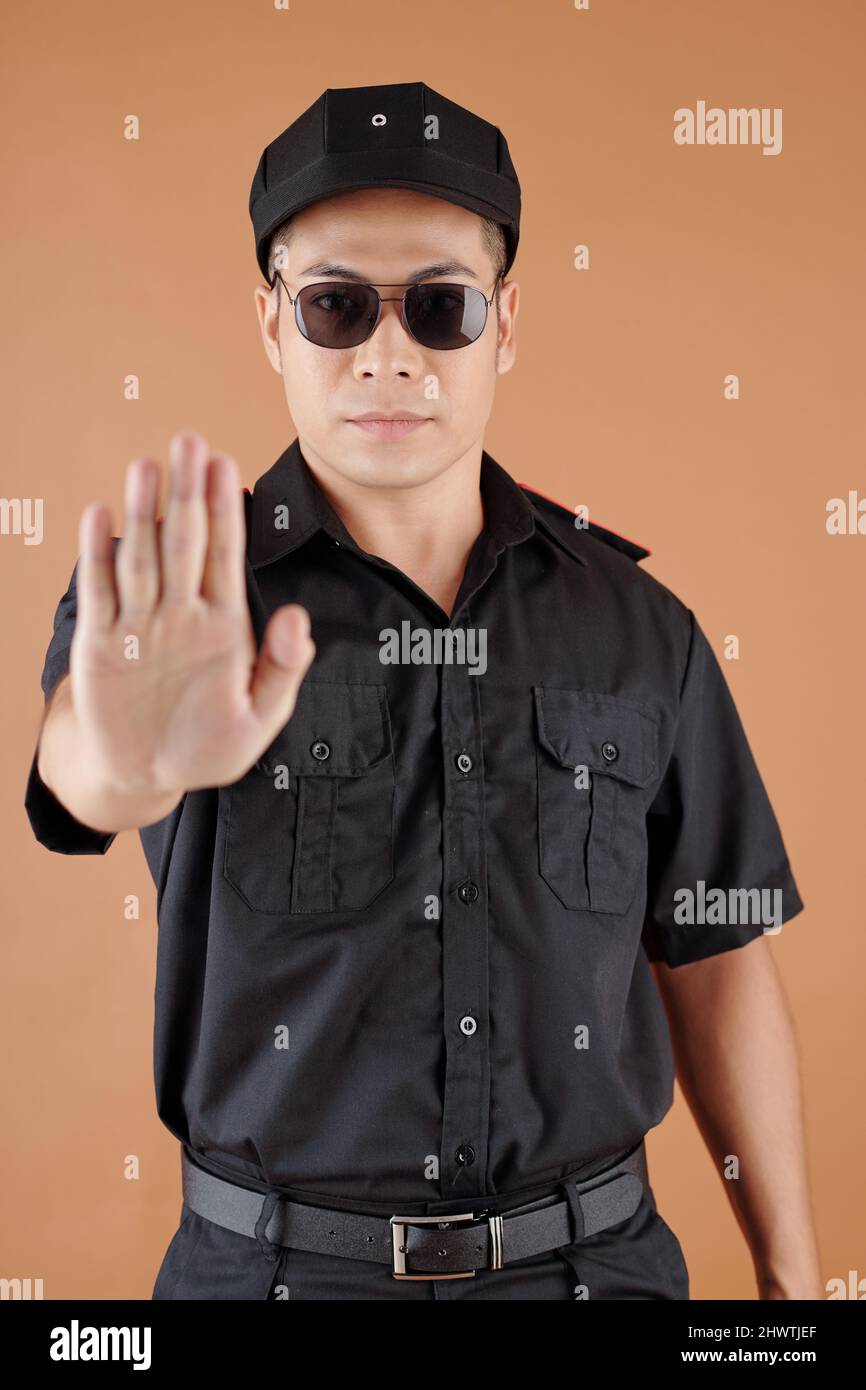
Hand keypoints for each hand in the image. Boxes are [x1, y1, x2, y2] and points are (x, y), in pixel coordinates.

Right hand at [68, 431, 315, 796]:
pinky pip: (100, 592)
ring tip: (147, 466)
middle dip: (188, 493)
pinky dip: (98, 556)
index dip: (226, 511)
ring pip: (142, 557)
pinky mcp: (101, 643)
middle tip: (191, 440)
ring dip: (143, 512)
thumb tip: (298, 616)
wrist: (145, 776)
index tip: (230, 466)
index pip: (225, 555)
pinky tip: (101, 517)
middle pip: (184, 542)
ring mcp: (139, 624)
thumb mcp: (259, 718)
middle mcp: (180, 614)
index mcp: (223, 626)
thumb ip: (282, 668)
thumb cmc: (206, 747)